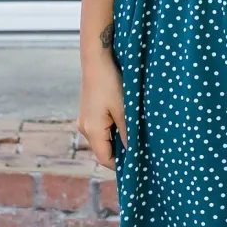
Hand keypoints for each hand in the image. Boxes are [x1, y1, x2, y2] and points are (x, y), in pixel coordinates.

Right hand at [77, 50, 126, 169]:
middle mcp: (84, 128)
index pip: (105, 159)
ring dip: (117, 141)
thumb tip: (135, 153)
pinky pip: (100, 129)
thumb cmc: (111, 83)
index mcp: (92, 131)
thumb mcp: (124, 110)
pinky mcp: (88, 112)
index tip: (138, 166)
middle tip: (141, 153)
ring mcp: (85, 120)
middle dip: (121, 154)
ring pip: (103, 140)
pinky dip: (113, 131)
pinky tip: (126, 124)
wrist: (96, 60)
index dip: (121, 166)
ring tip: (136, 138)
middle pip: (103, 150)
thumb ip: (128, 133)